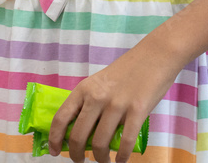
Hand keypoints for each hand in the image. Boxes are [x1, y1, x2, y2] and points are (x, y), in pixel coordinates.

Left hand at [48, 42, 179, 161]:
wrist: (154, 56)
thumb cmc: (126, 71)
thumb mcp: (99, 83)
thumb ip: (89, 103)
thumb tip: (79, 131)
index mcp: (84, 89)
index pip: (61, 117)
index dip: (55, 138)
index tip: (53, 151)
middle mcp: (97, 97)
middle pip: (78, 136)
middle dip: (77, 155)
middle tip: (81, 160)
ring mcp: (117, 105)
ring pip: (99, 143)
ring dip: (100, 159)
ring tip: (104, 160)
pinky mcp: (137, 111)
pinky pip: (125, 143)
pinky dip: (121, 157)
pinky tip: (121, 159)